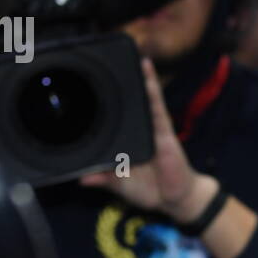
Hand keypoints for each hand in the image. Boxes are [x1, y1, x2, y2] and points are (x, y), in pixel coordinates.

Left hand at [80, 58, 211, 222]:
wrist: (176, 199)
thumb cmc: (150, 190)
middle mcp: (139, 133)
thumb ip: (104, 179)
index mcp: (127, 143)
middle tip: (108, 62)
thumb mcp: (120, 186)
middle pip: (128, 105)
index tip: (91, 88)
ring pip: (142, 100)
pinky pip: (157, 107)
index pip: (114, 121)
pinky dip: (152, 89)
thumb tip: (81, 179)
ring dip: (137, 79)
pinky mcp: (164, 130)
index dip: (105, 105)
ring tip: (129, 58)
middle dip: (122, 84)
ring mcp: (152, 129)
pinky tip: (147, 73)